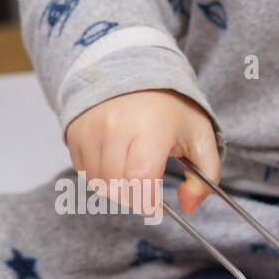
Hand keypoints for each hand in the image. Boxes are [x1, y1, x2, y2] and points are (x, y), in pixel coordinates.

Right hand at [65, 89, 217, 213]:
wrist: (134, 71)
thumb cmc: (171, 109)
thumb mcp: (201, 138)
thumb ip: (204, 178)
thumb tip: (188, 207)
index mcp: (151, 129)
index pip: (140, 178)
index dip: (147, 201)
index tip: (155, 208)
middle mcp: (115, 128)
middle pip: (117, 185)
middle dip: (134, 199)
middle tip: (146, 194)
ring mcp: (91, 129)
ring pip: (98, 182)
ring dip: (116, 190)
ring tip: (132, 178)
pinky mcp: (74, 132)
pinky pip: (83, 170)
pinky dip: (99, 177)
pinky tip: (115, 165)